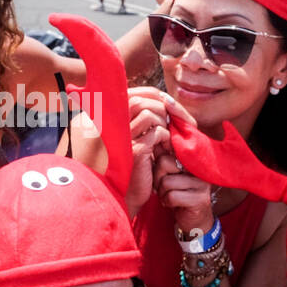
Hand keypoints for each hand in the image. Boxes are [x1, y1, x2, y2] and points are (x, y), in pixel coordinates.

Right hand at [125, 87, 170, 213]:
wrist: (131, 193)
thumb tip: (165, 99)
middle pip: (142, 99)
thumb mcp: (141, 137)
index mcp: (115, 119)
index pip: (137, 93)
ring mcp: (124, 137)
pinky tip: (167, 149)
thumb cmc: (137, 165)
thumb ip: (147, 119)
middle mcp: (115, 125)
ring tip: (168, 138)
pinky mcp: (135, 150)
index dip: (156, 97)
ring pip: (149, 113)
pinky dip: (167, 138)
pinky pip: (157, 132)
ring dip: (164, 123)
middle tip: (171, 123)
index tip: (169, 109)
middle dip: (162, 108)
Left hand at [153, 150, 215, 234]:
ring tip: (169, 196)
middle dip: (157, 179)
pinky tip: (172, 204)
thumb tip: (154, 141)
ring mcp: (201, 183)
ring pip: (166, 182)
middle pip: (164, 163)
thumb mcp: (169, 174)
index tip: (161, 175)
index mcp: (191, 159)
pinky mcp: (200, 199)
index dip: (157, 164)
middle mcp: (198, 168)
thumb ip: (163, 158)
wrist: (194, 221)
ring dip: (162, 193)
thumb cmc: (179, 194)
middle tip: (163, 188)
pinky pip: (172, 196)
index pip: (167, 149)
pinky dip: (167, 202)